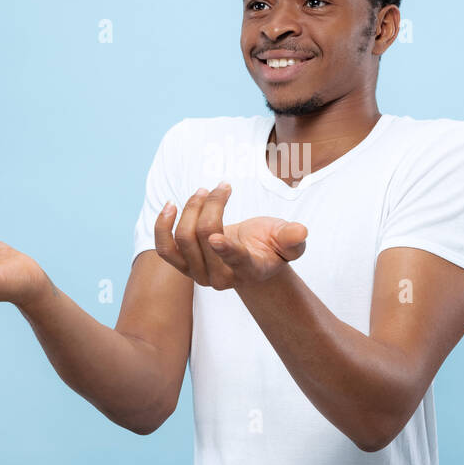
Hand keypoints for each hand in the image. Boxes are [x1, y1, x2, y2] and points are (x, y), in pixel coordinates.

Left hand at [153, 182, 306, 288]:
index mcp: (248, 269)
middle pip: (204, 235)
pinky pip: (164, 248)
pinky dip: (163, 225)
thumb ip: (293, 238)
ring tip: (203, 191)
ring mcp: (198, 274)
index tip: (215, 237)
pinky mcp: (183, 266)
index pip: (235, 260)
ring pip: (184, 238)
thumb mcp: (288, 241)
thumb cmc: (271, 245)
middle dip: (211, 204)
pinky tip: (170, 205)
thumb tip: (301, 231)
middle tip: (221, 186)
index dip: (225, 249)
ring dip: (191, 208)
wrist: (252, 259)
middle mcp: (220, 278)